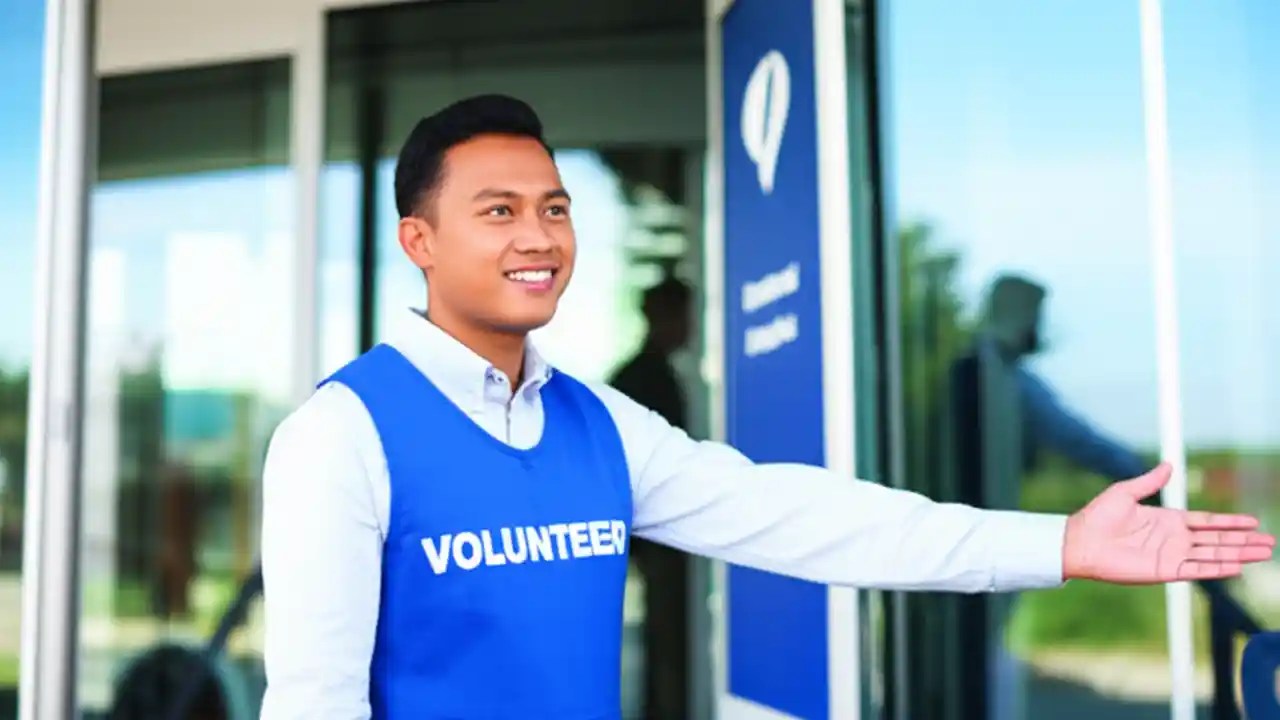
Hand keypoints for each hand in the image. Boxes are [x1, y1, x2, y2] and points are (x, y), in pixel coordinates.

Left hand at [1063, 463, 1274, 582]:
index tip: (1254, 522)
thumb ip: (1149, 481)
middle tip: (1269, 542)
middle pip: (1217, 539)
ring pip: (1213, 555)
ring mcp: (1172, 555)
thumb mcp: (1125, 492)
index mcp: (1168, 519)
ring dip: (1238, 554)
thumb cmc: (1098, 516)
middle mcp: (1174, 538)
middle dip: (1243, 540)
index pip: (1208, 521)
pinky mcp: (1165, 570)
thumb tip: (1168, 465)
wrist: (1080, 541)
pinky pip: (1196, 570)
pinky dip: (1216, 568)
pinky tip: (1236, 566)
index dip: (1231, 522)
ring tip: (1263, 553)